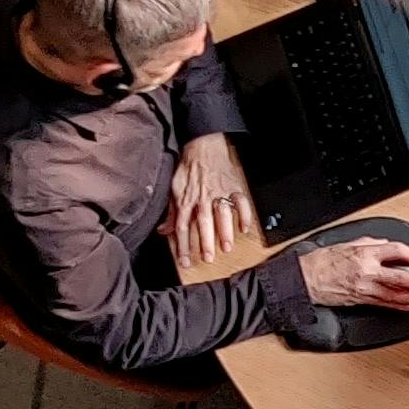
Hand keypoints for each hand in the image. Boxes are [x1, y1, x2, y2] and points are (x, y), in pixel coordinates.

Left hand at [166, 131, 253, 269]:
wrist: (203, 146)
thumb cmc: (188, 169)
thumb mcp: (174, 189)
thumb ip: (171, 212)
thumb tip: (163, 230)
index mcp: (186, 200)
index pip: (182, 226)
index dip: (183, 246)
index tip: (185, 261)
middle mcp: (202, 198)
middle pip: (203, 222)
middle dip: (205, 241)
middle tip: (208, 257)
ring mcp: (219, 192)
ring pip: (222, 213)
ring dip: (225, 231)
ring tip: (227, 247)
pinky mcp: (233, 186)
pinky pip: (241, 202)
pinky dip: (244, 214)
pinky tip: (244, 227)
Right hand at [301, 235, 408, 311]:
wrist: (306, 279)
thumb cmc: (322, 262)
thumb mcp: (347, 244)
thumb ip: (369, 244)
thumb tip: (384, 245)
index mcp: (364, 254)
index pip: (394, 251)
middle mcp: (367, 272)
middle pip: (398, 278)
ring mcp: (364, 288)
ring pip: (393, 295)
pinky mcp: (360, 300)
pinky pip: (382, 303)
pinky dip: (396, 305)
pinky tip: (406, 306)